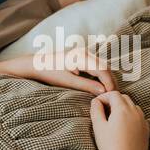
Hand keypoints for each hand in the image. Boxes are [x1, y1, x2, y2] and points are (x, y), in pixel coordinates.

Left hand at [0, 53, 115, 96]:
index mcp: (81, 56)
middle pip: (105, 67)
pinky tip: (100, 87)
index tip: (112, 96)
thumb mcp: (68, 82)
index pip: (103, 70)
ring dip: (106, 80)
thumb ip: (87, 86)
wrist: (36, 65)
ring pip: (102, 67)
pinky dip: (100, 77)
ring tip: (107, 94)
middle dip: (110, 82)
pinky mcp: (82, 57)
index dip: (110, 84)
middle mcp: (85, 52)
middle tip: (112, 97)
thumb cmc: (50, 73)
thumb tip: (104, 92)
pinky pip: (96, 67)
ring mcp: (83, 53)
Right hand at [90, 91, 149, 149]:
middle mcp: (135, 112)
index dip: (103, 97)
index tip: (97, 104)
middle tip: (104, 109)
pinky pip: (140, 116)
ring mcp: (143, 121)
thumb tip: (96, 101)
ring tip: (114, 118)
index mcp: (122, 109)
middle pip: (124, 98)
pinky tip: (125, 126)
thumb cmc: (110, 146)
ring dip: (124, 107)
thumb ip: (96, 110)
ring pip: (133, 106)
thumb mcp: (98, 126)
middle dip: (114, 100)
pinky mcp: (146, 130)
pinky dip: (132, 116)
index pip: (113, 94)